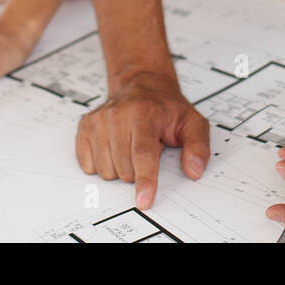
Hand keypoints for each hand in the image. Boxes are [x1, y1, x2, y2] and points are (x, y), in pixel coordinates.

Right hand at [75, 71, 210, 208]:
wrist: (141, 83)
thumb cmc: (164, 107)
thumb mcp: (192, 122)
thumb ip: (198, 147)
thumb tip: (194, 170)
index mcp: (145, 113)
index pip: (143, 153)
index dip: (145, 180)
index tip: (144, 200)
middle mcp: (118, 115)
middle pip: (124, 168)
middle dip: (138, 169)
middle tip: (147, 147)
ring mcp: (99, 121)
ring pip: (106, 171)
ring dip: (120, 168)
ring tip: (131, 146)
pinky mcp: (85, 126)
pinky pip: (89, 165)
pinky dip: (103, 164)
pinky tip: (114, 148)